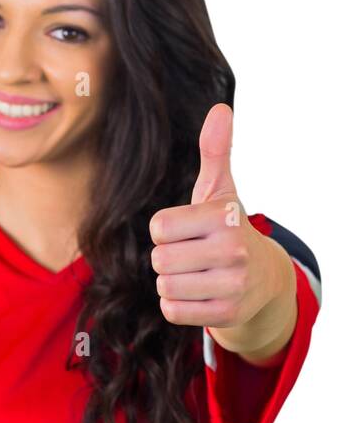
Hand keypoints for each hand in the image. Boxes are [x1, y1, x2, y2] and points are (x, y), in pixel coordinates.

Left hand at [149, 103, 296, 359]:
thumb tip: (219, 108)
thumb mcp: (221, 191)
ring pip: (164, 286)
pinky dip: (177, 305)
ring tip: (196, 274)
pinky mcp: (226, 314)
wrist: (263, 279)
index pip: (158, 228)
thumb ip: (215, 152)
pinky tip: (197, 294)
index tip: (188, 230)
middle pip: (159, 260)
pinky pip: (172, 310)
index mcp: (226, 217)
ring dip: (171, 282)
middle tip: (192, 255)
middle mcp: (233, 251)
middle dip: (168, 258)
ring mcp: (232, 285)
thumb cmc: (228, 230)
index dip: (166, 230)